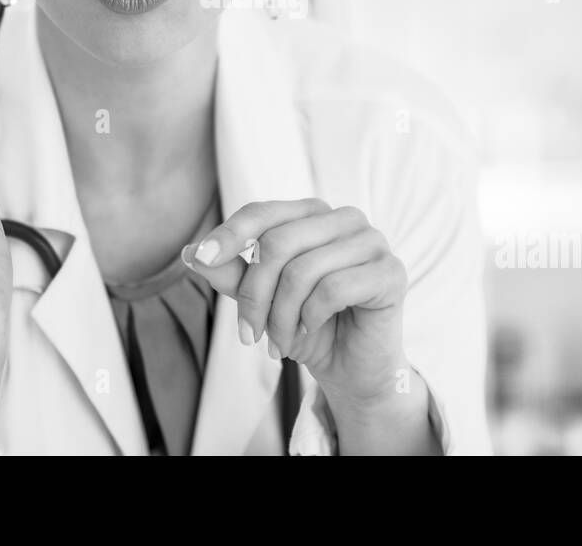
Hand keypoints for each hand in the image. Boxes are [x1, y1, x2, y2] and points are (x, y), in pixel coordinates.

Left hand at [181, 198, 409, 410]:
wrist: (352, 369)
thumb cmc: (308, 327)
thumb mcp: (262, 300)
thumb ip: (232, 273)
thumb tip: (191, 252)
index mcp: (314, 214)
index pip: (263, 212)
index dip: (229, 234)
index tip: (201, 258)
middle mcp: (346, 219)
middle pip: (278, 244)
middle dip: (254, 295)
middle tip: (248, 334)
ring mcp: (372, 242)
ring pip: (303, 270)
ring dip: (280, 317)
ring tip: (278, 343)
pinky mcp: (391, 272)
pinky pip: (334, 288)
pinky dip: (311, 317)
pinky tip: (308, 332)